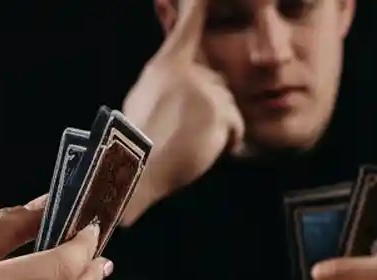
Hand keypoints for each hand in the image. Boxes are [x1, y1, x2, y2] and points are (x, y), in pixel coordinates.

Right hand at [120, 0, 244, 224]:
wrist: (139, 167)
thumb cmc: (141, 138)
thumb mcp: (146, 94)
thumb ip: (167, 75)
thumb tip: (174, 65)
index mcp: (166, 65)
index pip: (188, 27)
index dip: (196, 6)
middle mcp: (188, 72)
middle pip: (218, 85)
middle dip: (210, 110)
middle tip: (183, 132)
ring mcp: (206, 90)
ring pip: (228, 108)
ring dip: (217, 129)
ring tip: (190, 142)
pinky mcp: (220, 111)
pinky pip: (236, 127)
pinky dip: (227, 142)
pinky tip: (205, 149)